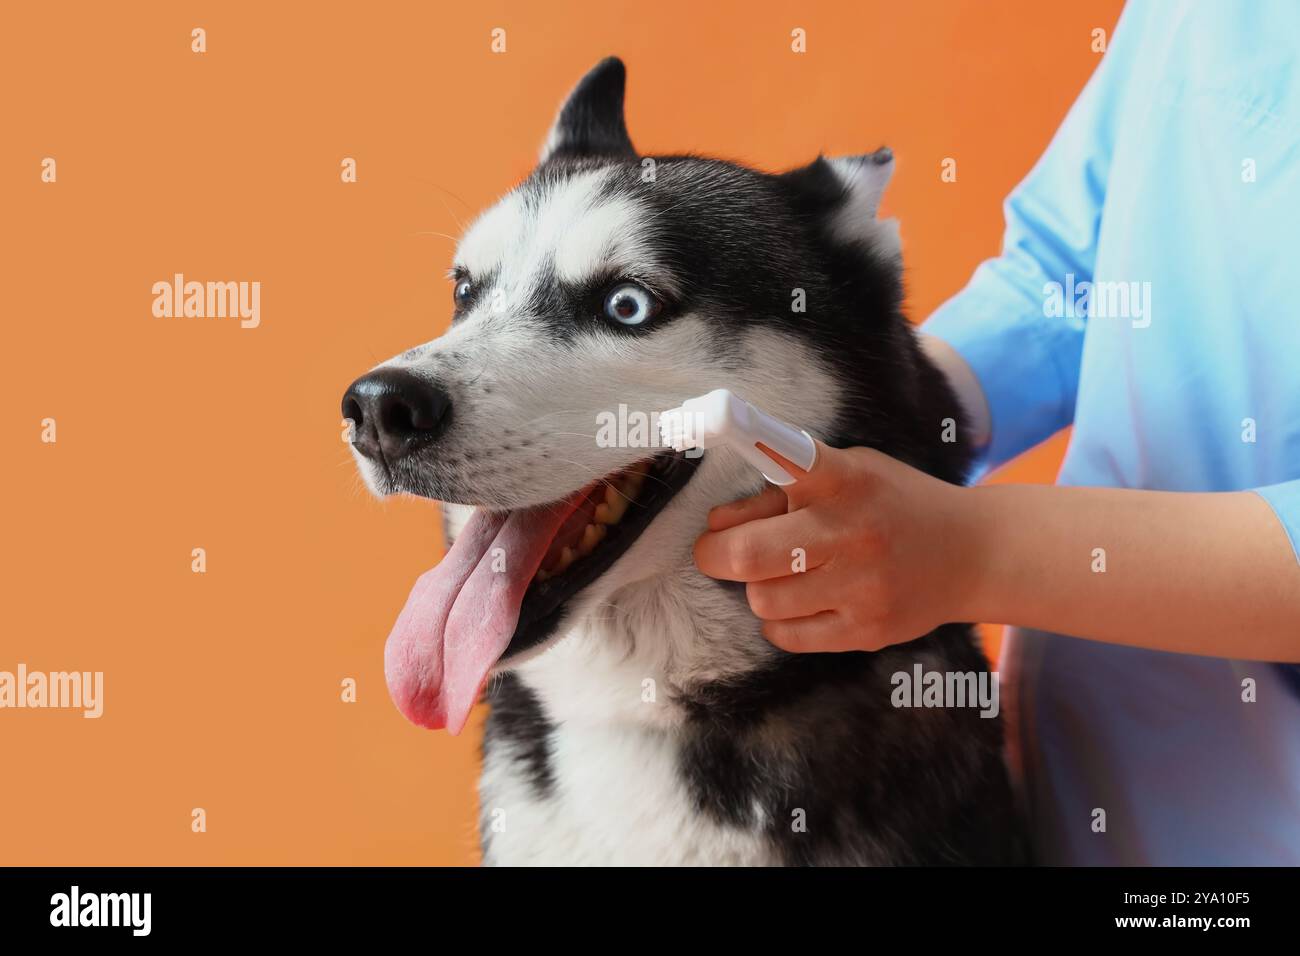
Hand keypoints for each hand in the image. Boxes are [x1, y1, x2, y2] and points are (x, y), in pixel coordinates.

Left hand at [693, 443, 980, 652]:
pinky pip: (786, 635)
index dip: (749, 446)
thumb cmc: (892, 504)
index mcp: (845, 479)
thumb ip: (783, 491)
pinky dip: (779, 620)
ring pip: (762, 599)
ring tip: (780, 574)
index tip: (718, 430)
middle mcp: (852, 532)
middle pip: (748, 554)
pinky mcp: (867, 630)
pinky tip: (802, 600)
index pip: (791, 460)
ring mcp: (862, 587)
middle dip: (716, 554)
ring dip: (757, 587)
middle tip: (716, 551)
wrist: (973, 553)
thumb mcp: (848, 473)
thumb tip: (716, 523)